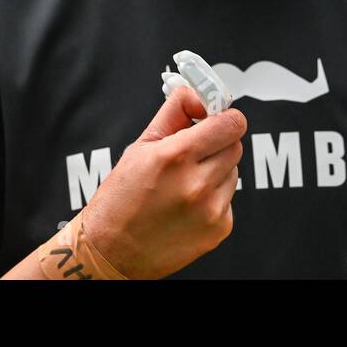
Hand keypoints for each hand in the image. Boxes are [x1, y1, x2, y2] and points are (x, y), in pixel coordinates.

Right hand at [81, 84, 246, 278]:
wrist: (111, 251)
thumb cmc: (121, 199)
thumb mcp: (140, 146)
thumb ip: (175, 112)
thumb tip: (199, 95)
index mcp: (175, 157)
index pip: (230, 123)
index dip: (224, 117)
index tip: (216, 118)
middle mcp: (197, 184)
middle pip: (235, 145)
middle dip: (218, 143)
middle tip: (194, 151)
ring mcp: (211, 210)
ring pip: (233, 172)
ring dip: (216, 171)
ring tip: (184, 183)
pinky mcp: (219, 230)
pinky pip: (228, 199)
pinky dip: (214, 197)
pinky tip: (187, 205)